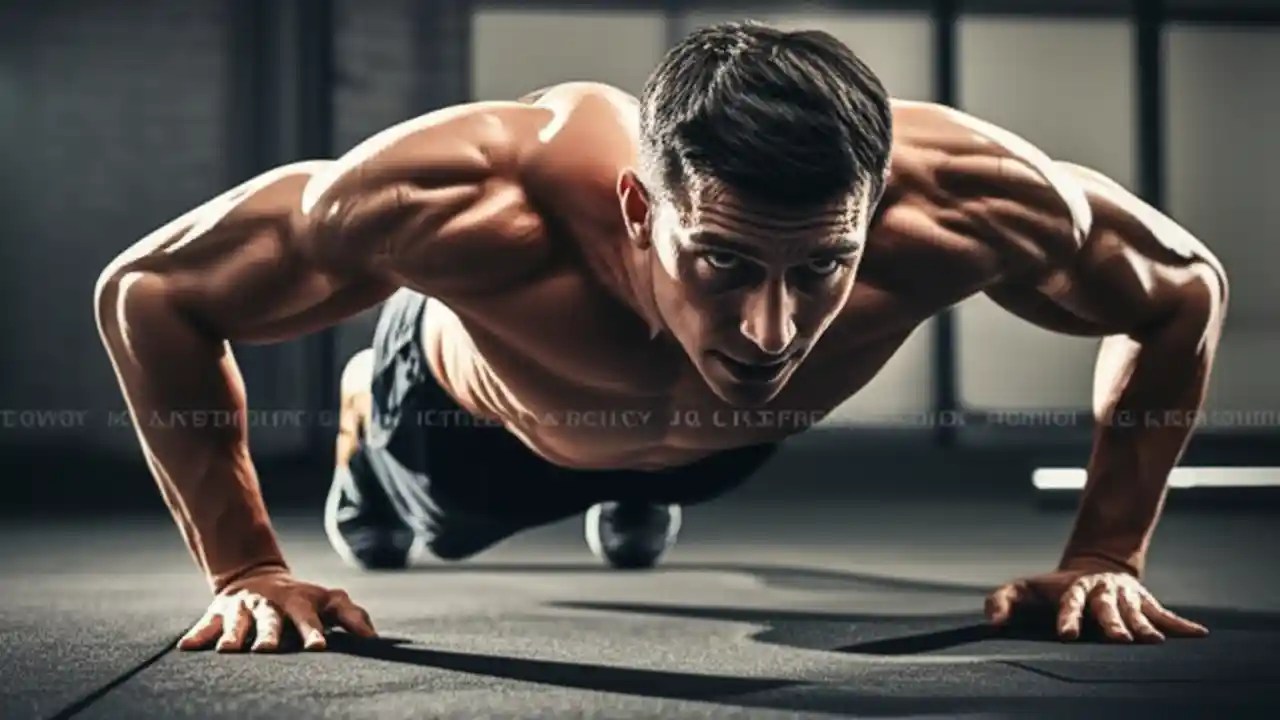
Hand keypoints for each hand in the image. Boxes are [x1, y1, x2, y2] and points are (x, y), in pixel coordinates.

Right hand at [177, 568, 376, 651]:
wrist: (257, 575)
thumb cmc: (301, 598)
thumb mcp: (328, 600)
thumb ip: (352, 616)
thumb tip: (375, 639)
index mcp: (298, 604)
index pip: (308, 619)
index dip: (313, 633)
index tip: (318, 647)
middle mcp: (269, 606)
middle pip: (270, 622)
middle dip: (269, 635)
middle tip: (267, 650)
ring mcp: (243, 609)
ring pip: (238, 624)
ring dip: (233, 636)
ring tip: (227, 651)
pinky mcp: (218, 614)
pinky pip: (205, 625)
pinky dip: (197, 636)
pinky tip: (187, 648)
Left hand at [984, 565, 1207, 642]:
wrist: (1091, 566)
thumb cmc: (1051, 588)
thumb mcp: (1024, 589)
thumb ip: (1002, 601)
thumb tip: (993, 622)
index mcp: (1073, 590)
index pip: (1069, 604)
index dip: (1067, 618)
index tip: (1065, 635)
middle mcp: (1102, 592)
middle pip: (1107, 608)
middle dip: (1113, 624)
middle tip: (1119, 640)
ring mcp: (1126, 596)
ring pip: (1137, 612)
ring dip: (1145, 626)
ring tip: (1155, 642)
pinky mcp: (1145, 602)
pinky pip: (1165, 614)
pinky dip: (1181, 625)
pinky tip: (1200, 635)